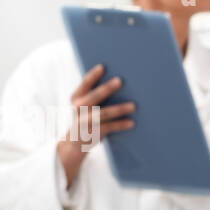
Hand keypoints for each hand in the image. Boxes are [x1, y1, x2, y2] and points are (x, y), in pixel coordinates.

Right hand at [56, 64, 134, 185]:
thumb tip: (119, 82)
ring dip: (119, 109)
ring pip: (103, 113)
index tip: (103, 66)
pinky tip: (132, 122)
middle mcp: (78, 108)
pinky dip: (121, 125)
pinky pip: (109, 127)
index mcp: (76, 98)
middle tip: (120, 81)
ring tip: (134, 106)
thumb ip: (95, 95)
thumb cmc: (86, 118)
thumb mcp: (85, 105)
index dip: (93, 75)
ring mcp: (85, 121)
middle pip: (94, 96)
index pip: (84, 84)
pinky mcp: (92, 133)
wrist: (75, 143)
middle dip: (107, 88)